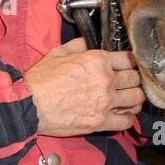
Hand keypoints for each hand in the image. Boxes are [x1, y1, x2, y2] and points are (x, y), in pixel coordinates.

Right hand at [22, 37, 143, 136]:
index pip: (128, 60)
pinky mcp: (101, 121)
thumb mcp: (59, 52)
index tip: (127, 68)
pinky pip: (126, 121)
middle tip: (128, 85)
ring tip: (129, 100)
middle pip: (135, 79)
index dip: (129, 64)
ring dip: (134, 99)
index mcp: (98, 60)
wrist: (29, 104)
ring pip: (136, 99)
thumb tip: (87, 43)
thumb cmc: (41, 79)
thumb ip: (79, 45)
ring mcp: (105, 102)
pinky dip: (128, 118)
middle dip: (133, 81)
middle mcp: (106, 79)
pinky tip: (122, 115)